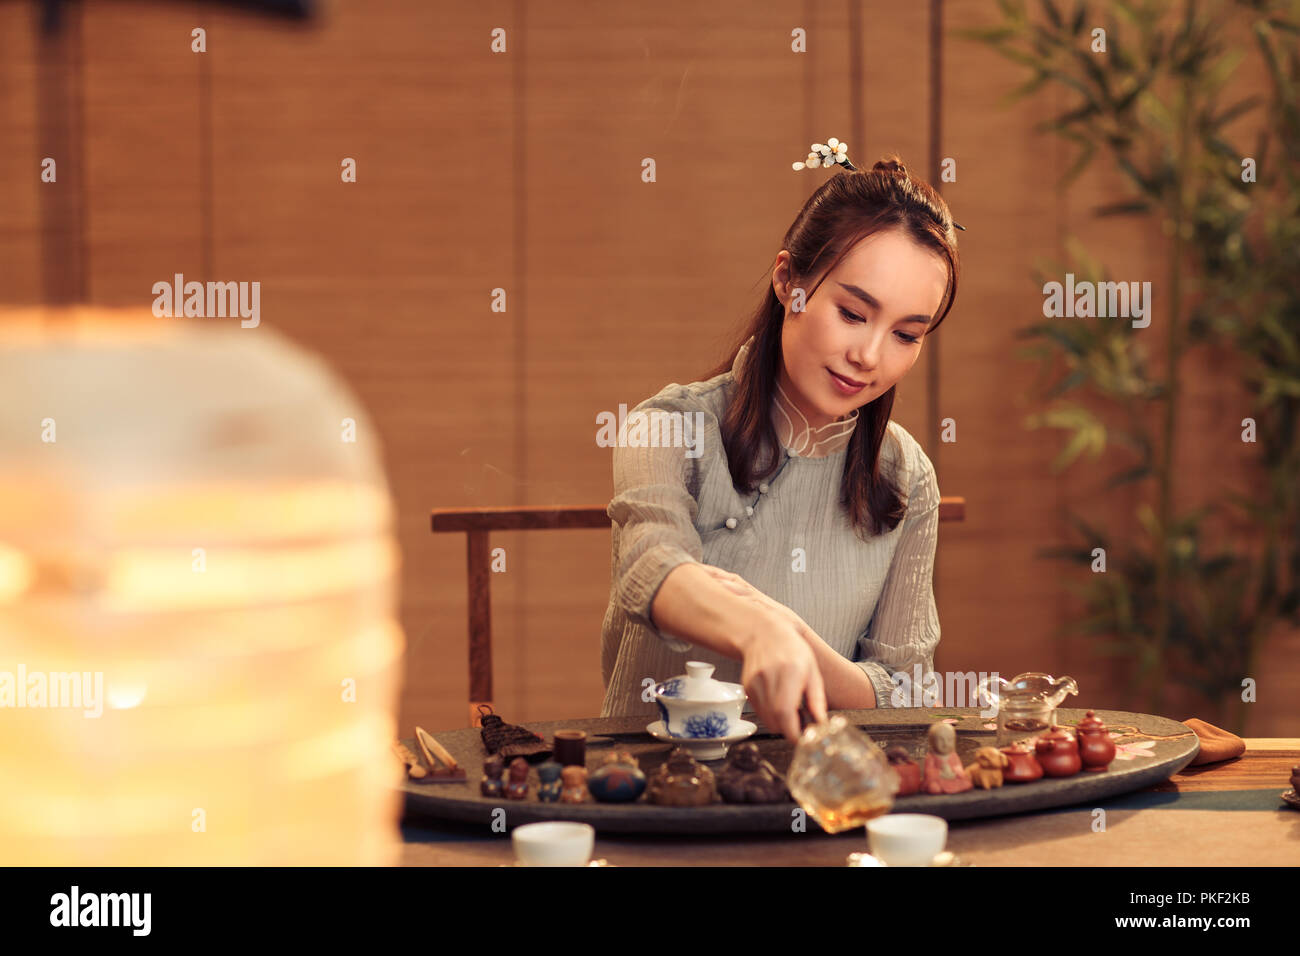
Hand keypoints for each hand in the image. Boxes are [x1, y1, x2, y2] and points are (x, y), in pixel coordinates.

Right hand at [701, 566, 828, 741]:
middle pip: (775, 720)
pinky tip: (778, 701)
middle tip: (801, 723)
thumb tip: (821, 723)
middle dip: (789, 729)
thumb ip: (817, 699)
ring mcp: (754, 683)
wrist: (763, 633)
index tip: (803, 736)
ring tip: (791, 710)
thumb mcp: (812, 672)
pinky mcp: (747, 687)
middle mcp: (768, 678)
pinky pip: (760, 711)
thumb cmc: (792, 649)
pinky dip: (770, 713)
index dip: (793, 731)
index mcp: (789, 673)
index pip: (785, 712)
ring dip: (780, 722)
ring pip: (767, 719)